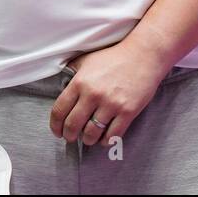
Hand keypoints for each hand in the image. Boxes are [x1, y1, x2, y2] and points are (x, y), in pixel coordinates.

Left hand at [49, 39, 171, 146]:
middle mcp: (93, 95)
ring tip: (88, 138)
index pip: (59, 110)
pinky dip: (105, 141)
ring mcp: (111, 104)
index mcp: (80, 82)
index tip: (57, 131)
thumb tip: (61, 85)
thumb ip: (72, 72)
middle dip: (69, 136)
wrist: (143, 55)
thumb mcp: (87, 60)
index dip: (55, 125)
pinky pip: (112, 136)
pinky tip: (104, 138)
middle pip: (73, 125)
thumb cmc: (114, 57)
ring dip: (87, 140)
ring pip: (91, 134)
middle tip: (71, 137)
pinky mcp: (127, 112)